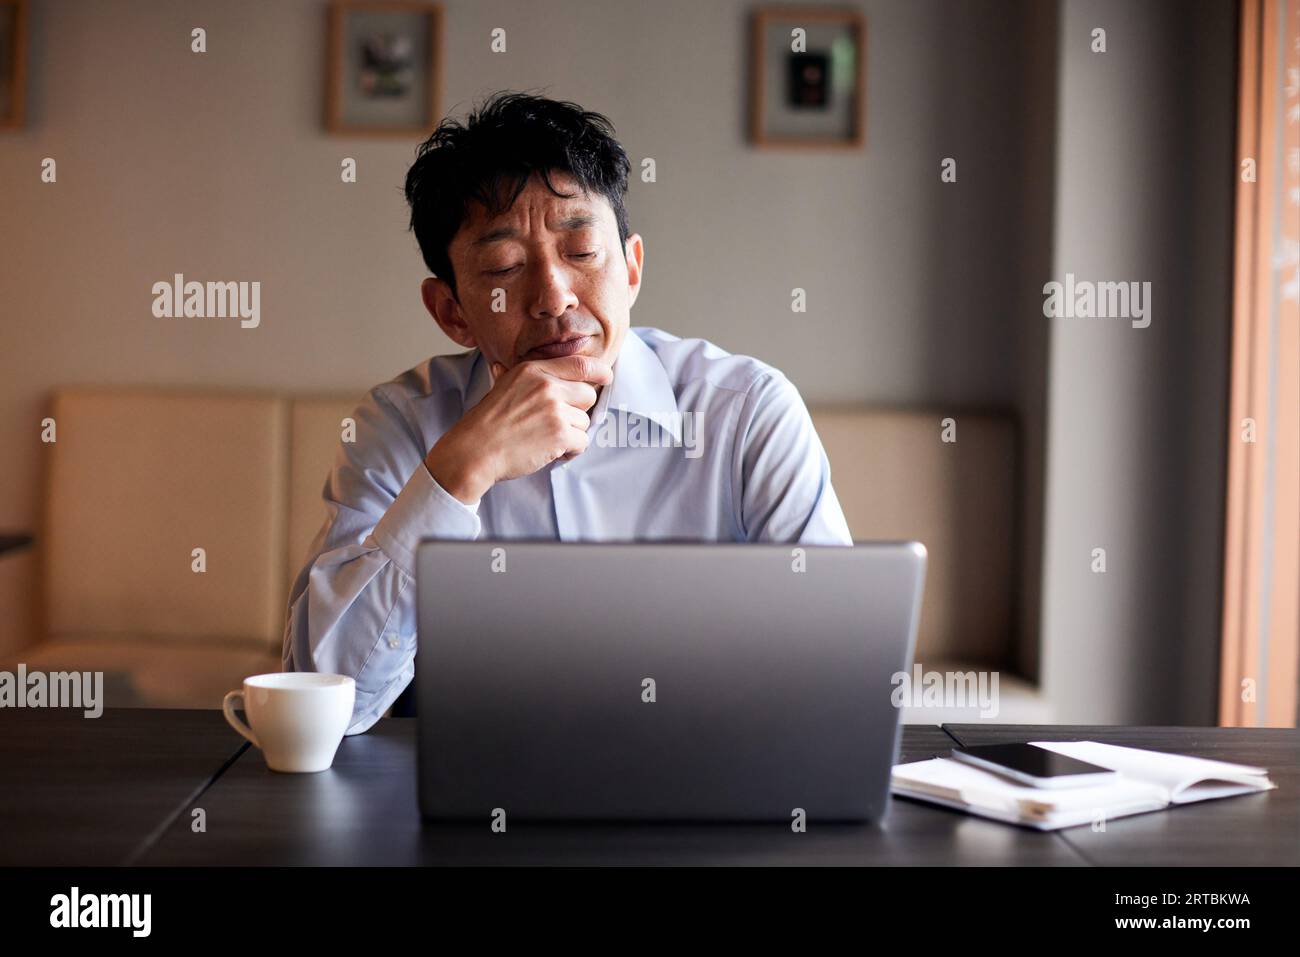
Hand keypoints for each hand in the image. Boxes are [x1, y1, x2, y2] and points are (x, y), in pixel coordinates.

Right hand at [424, 354, 612, 503]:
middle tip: (556, 423)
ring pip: (584, 422)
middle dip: (577, 412)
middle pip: (588, 395)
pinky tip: (550, 452)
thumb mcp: (500, 388)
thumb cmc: (485, 424)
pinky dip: (570, 451)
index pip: (579, 363)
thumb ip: (516, 377)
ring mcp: (555, 409)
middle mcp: (547, 386)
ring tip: (545, 439)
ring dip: (571, 434)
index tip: (606, 377)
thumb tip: (509, 367)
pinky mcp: (560, 434)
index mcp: (533, 370)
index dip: (599, 370)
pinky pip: (582, 442)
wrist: (473, 451)